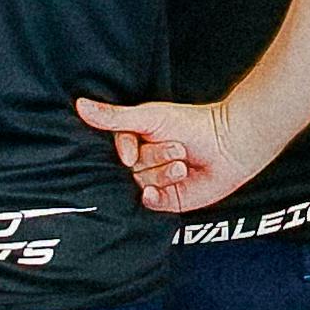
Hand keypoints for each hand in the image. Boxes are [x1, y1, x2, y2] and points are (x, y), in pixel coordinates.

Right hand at [79, 90, 267, 220]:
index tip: (135, 149)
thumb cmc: (194, 124)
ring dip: (163, 173)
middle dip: (154, 158)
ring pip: (141, 185)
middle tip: (177, 148)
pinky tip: (162, 188)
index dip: (125, 150)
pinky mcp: (169, 200)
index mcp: (136, 141)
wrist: (230, 145)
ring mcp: (155, 182)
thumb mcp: (149, 117)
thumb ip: (114, 117)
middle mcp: (143, 162)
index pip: (115, 150)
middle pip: (130, 169)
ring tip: (183, 162)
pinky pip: (150, 204)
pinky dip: (154, 196)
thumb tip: (79, 105)